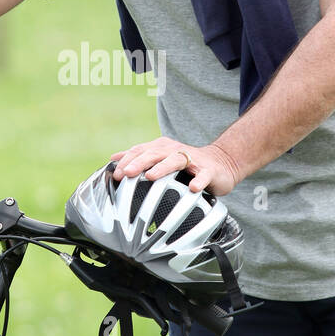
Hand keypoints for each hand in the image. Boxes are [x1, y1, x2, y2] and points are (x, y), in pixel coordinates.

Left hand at [109, 137, 239, 197]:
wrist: (220, 162)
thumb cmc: (186, 163)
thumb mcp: (161, 157)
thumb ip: (138, 157)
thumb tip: (114, 158)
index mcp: (161, 147)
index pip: (141, 151)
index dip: (127, 161)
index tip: (116, 175)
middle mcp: (174, 150)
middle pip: (154, 153)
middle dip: (139, 163)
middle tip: (127, 173)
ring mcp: (193, 159)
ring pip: (176, 160)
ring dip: (163, 168)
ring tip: (151, 176)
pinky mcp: (209, 170)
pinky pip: (203, 175)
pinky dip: (198, 180)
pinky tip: (193, 188)